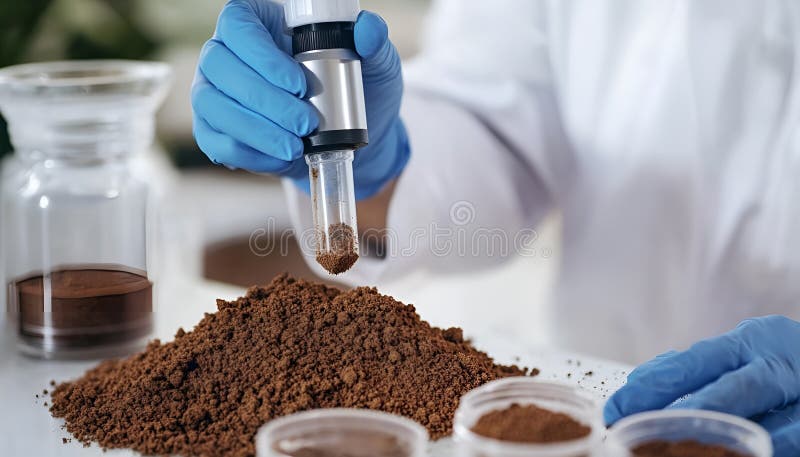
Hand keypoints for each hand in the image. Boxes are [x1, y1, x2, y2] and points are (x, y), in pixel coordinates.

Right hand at [191, 0, 408, 199]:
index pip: (239, 24)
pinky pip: (216, 141)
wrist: (347, 136)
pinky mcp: (215, 129)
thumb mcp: (374, 64)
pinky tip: (280, 158)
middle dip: (264, 100)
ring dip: (255, 129)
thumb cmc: (354, 88)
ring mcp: (215, 91)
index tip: (299, 84)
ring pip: (212, 105)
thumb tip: (367, 29)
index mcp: (260, 22)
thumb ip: (374, 42)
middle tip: (306, 123)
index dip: (261, 55)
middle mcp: (228, 53)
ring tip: (296, 146)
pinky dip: (250, 153)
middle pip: (219, 65)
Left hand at [605, 315, 799, 455]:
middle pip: (731, 388)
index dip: (657, 384)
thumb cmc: (773, 362)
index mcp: (749, 342)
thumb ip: (694, 367)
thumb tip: (640, 381)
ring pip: (769, 419)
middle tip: (644, 428)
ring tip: (684, 448)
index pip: (697, 361)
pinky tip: (744, 456)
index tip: (618, 405)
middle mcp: (777, 364)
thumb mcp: (738, 354)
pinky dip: (769, 447)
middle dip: (686, 414)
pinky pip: (795, 436)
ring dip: (725, 436)